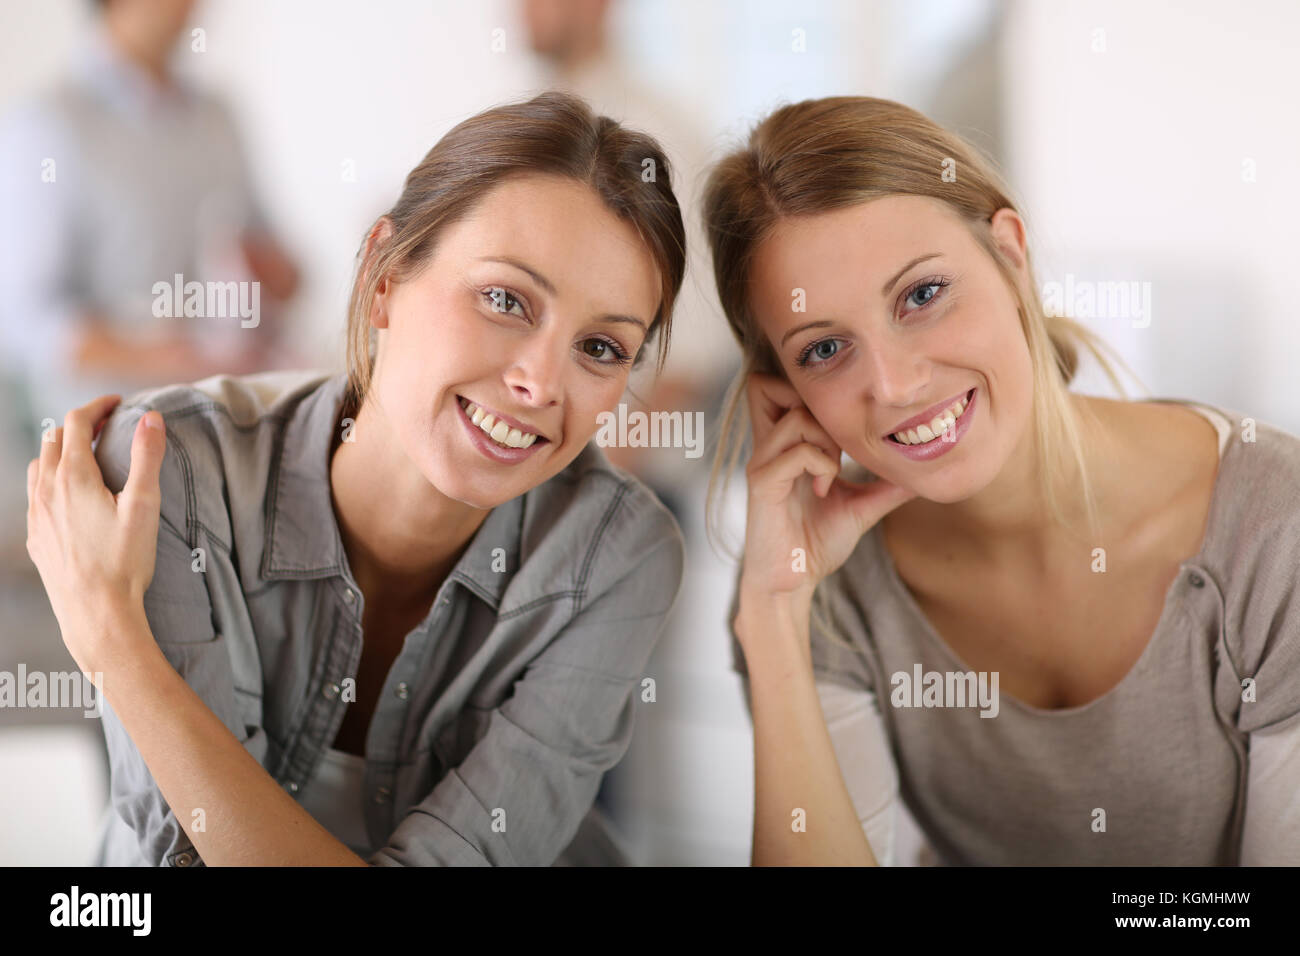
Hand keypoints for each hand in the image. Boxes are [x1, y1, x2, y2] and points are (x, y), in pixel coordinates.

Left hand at [25, 395, 166, 677]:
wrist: (96, 614)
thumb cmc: (124, 561)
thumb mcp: (145, 505)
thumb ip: (147, 457)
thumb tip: (151, 418)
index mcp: (74, 477)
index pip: (76, 422)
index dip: (96, 406)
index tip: (116, 404)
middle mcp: (47, 491)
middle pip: (53, 439)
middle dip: (79, 425)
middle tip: (106, 426)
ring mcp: (37, 515)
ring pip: (38, 466)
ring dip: (60, 452)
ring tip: (85, 456)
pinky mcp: (36, 538)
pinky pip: (35, 496)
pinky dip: (50, 481)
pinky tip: (69, 497)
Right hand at [740, 373, 916, 598]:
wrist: (792, 582)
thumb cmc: (815, 544)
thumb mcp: (860, 506)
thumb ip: (885, 486)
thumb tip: (922, 473)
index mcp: (782, 446)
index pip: (778, 388)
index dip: (810, 394)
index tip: (840, 434)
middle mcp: (766, 447)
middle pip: (767, 384)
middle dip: (812, 403)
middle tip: (834, 442)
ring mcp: (761, 463)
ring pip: (796, 416)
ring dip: (826, 439)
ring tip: (833, 472)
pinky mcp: (762, 484)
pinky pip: (796, 452)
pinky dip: (821, 466)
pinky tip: (823, 490)